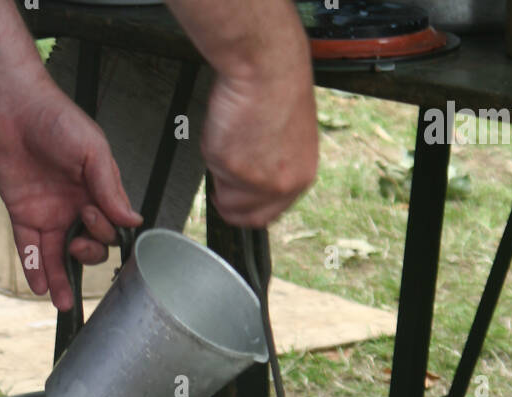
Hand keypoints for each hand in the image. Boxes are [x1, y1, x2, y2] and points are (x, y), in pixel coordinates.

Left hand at [0, 96, 141, 310]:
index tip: (93, 217)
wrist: (14, 107)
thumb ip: (111, 188)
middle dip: (85, 256)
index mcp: (98, 194)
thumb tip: (132, 221)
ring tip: (62, 303)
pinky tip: (39, 287)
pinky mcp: (23, 215)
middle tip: (76, 244)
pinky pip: (29, 249)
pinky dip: (34, 269)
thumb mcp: (93, 152)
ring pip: (57, 257)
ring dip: (61, 281)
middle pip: (87, 249)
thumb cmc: (58, 120)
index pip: (109, 230)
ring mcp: (49, 215)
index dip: (104, 233)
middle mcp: (75, 209)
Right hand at [201, 66, 318, 226]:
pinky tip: (227, 125)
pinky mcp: (234, 168)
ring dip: (221, 171)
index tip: (235, 204)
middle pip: (246, 215)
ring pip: (225, 195)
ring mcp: (258, 180)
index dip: (247, 210)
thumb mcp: (287, 138)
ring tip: (232, 137)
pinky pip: (212, 169)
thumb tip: (253, 178)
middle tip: (223, 179)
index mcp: (300, 177)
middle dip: (229, 201)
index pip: (268, 215)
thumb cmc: (276, 87)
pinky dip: (212, 148)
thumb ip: (272, 166)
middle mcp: (283, 184)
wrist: (265, 65)